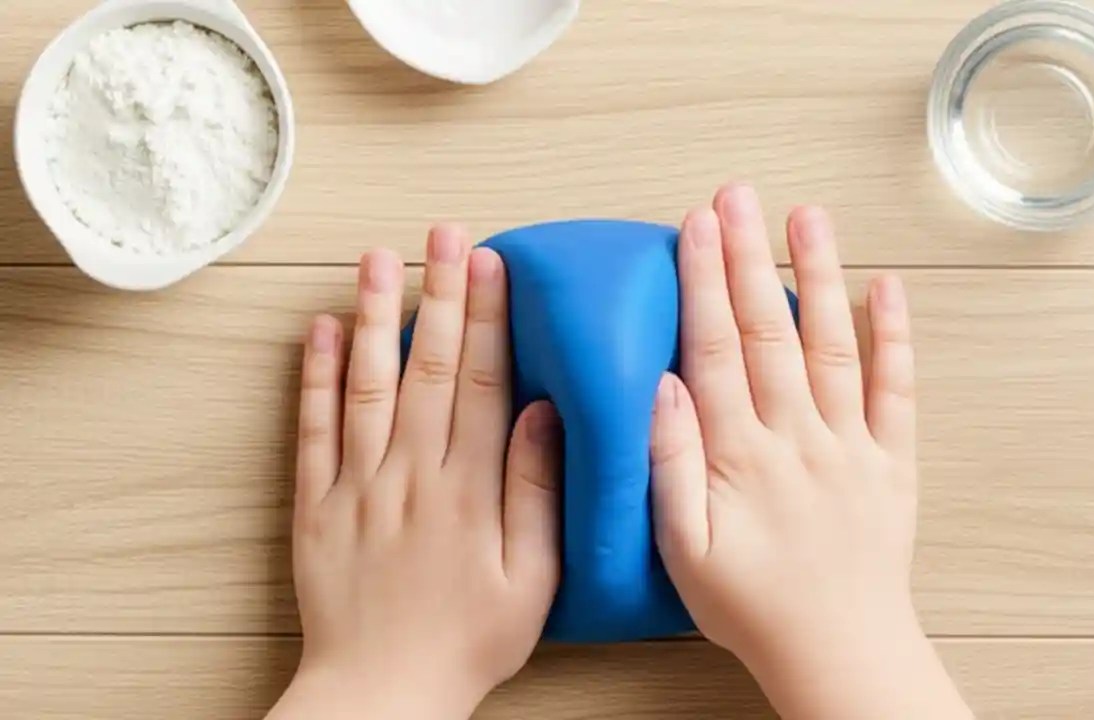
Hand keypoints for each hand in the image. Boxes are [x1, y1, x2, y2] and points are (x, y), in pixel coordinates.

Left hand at [269, 227, 562, 719]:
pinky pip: (313, 429)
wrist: (381, 694)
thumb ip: (536, 494)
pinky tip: (317, 328)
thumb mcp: (531, 581)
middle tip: (446, 233)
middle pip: (430, 368)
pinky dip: (312, 376)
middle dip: (440, 294)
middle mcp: (411, 474)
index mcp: (468, 490)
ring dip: (374, 316)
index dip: (489, 318)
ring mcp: (357, 484)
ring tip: (379, 258)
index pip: (483, 383)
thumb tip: (543, 415)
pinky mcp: (316, 504)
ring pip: (367, 383)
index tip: (492, 263)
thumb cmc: (468, 641)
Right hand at [650, 185, 970, 718]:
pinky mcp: (893, 461)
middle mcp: (797, 437)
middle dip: (750, 257)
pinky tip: (887, 285)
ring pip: (832, 345)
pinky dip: (895, 335)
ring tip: (808, 216)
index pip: (717, 350)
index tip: (696, 227)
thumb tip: (663, 385)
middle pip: (769, 331)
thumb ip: (669, 464)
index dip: (705, 283)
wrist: (837, 652)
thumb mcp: (683, 549)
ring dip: (819, 275)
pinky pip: (897, 390)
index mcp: (739, 456)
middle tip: (738, 195)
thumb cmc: (750, 607)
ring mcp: (851, 445)